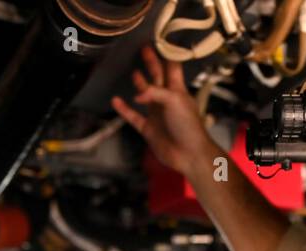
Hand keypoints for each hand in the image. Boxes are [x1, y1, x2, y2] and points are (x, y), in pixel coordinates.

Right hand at [111, 45, 211, 175]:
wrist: (189, 154)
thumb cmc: (187, 125)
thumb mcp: (174, 100)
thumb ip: (155, 92)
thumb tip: (137, 95)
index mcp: (177, 90)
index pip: (172, 68)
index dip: (167, 55)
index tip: (160, 42)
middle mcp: (166, 100)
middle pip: (157, 76)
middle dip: (152, 63)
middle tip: (143, 49)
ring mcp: (157, 114)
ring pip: (145, 95)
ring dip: (140, 83)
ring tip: (134, 72)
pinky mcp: (148, 128)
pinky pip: (133, 117)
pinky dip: (124, 109)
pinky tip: (116, 101)